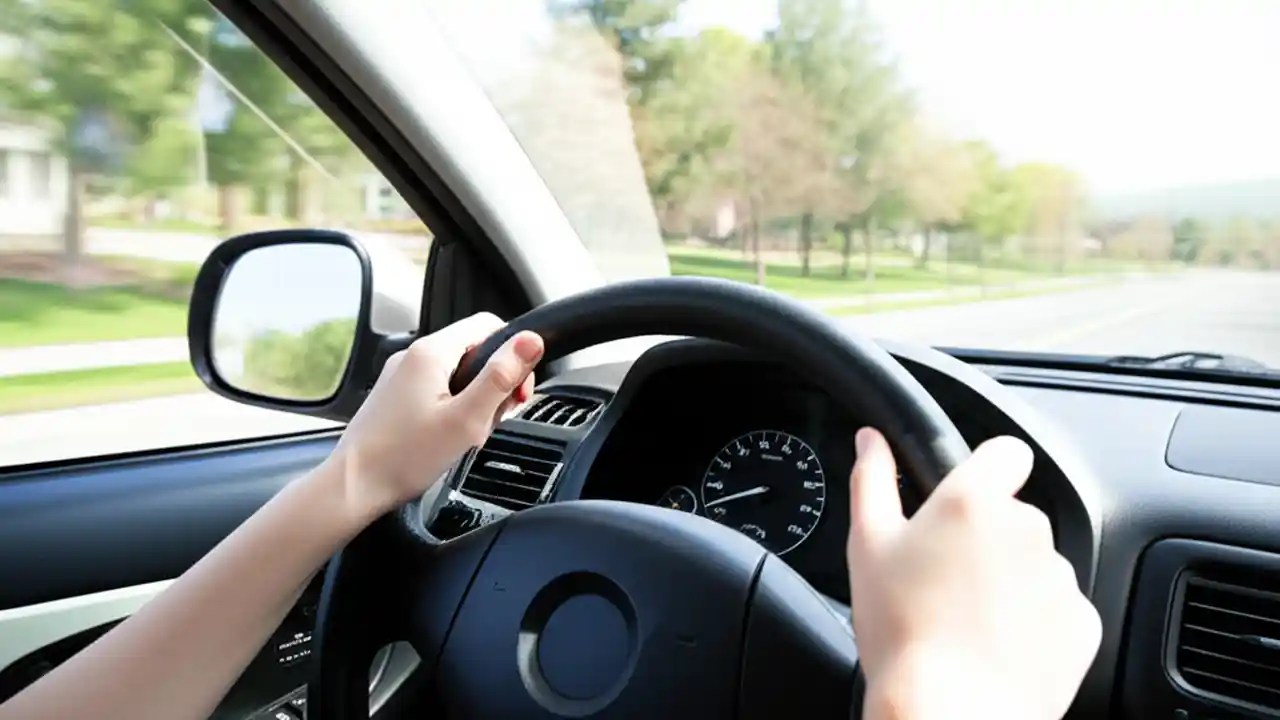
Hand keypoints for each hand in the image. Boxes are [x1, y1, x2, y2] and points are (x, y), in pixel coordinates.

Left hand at [326, 313, 543, 519]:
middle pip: (474, 352)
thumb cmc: (404, 457)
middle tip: (492, 419)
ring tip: (467, 434)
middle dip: (493, 384)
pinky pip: (438, 390)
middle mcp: (413, 356)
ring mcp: (402, 376)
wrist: (353, 486)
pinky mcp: (396, 397)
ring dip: (474, 401)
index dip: (513, 355)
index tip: (516, 391)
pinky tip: (448, 437)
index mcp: (431, 352)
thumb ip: (501, 377)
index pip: (489, 326)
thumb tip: (531, 341)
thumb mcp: (467, 418)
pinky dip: (453, 410)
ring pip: (457, 374)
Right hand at [846, 428, 1099, 719]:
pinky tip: (994, 643)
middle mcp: (1027, 528)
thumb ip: (872, 479)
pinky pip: (1056, 607)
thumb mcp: (868, 546)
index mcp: (974, 500)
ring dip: (1010, 579)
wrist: (950, 711)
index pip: (1006, 451)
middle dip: (987, 537)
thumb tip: (871, 440)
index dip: (986, 469)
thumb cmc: (902, 632)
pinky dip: (1033, 620)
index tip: (965, 500)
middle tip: (945, 577)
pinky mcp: (1081, 622)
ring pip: (1035, 562)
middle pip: (1014, 514)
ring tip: (967, 618)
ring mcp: (1060, 576)